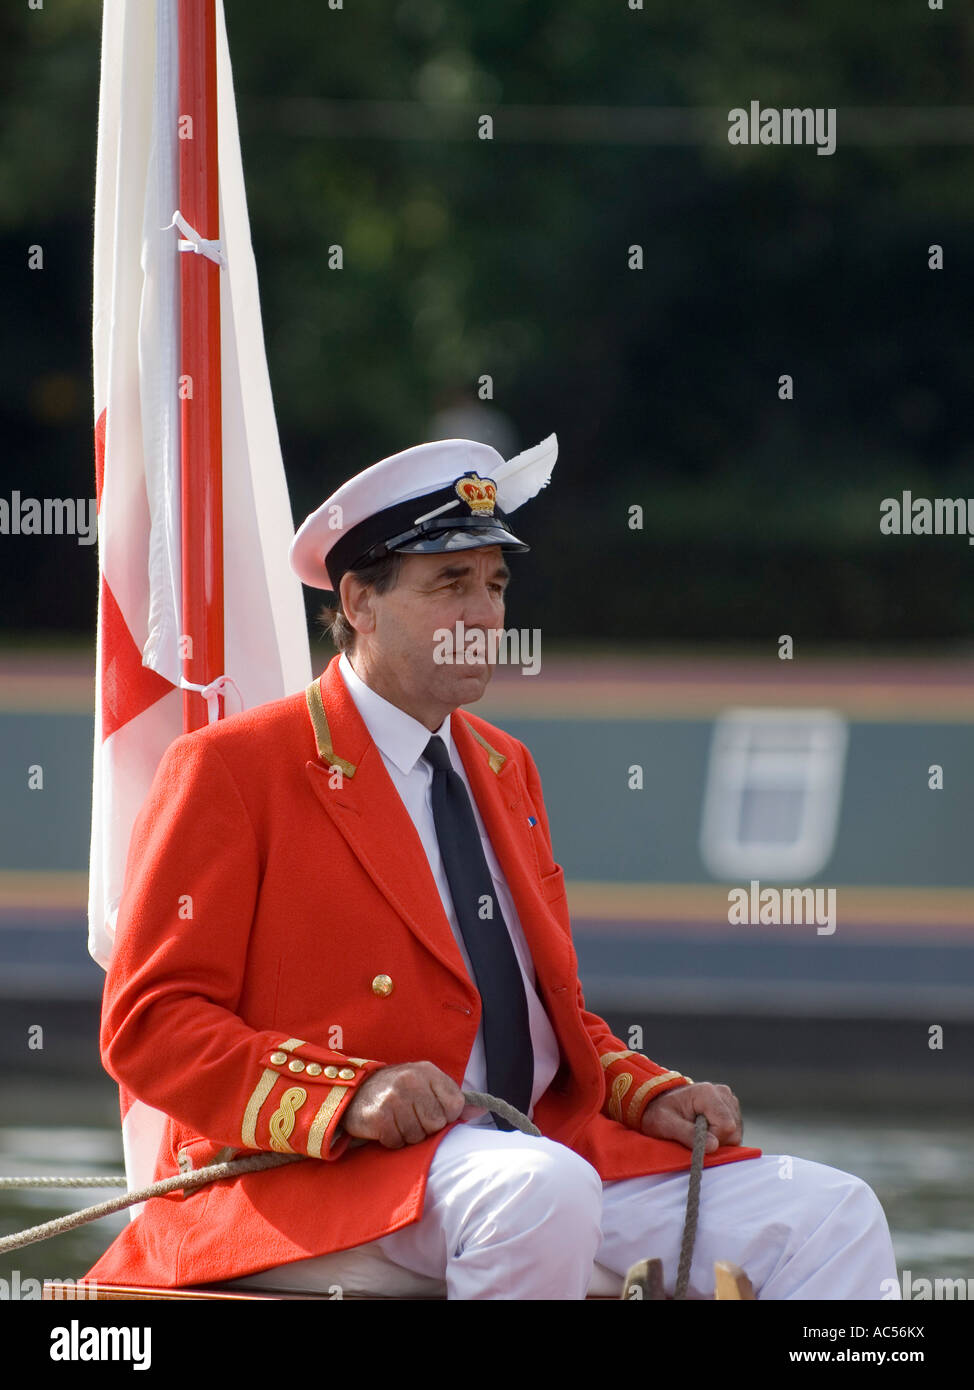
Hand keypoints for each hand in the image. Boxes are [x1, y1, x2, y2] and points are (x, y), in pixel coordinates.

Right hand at [342, 1061, 464, 1148]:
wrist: (356, 1092)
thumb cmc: (399, 1091)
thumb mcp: (427, 1086)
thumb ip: (453, 1099)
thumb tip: (481, 1111)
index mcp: (428, 1071)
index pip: (455, 1105)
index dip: (445, 1116)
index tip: (431, 1112)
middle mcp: (411, 1080)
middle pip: (436, 1123)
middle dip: (425, 1128)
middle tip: (411, 1117)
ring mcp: (394, 1097)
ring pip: (417, 1136)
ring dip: (408, 1135)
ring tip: (398, 1121)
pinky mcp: (378, 1116)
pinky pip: (397, 1142)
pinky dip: (393, 1140)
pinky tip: (386, 1127)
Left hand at [640, 1082, 742, 1152]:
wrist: (659, 1104)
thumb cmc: (659, 1113)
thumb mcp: (665, 1124)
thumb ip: (687, 1134)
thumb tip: (714, 1146)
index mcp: (707, 1092)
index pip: (726, 1125)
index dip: (713, 1139)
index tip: (694, 1140)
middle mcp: (722, 1093)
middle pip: (733, 1130)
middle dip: (716, 1141)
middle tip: (694, 1136)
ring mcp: (729, 1100)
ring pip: (736, 1133)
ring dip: (718, 1139)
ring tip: (698, 1131)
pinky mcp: (731, 1108)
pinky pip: (734, 1132)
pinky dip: (721, 1137)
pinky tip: (705, 1130)